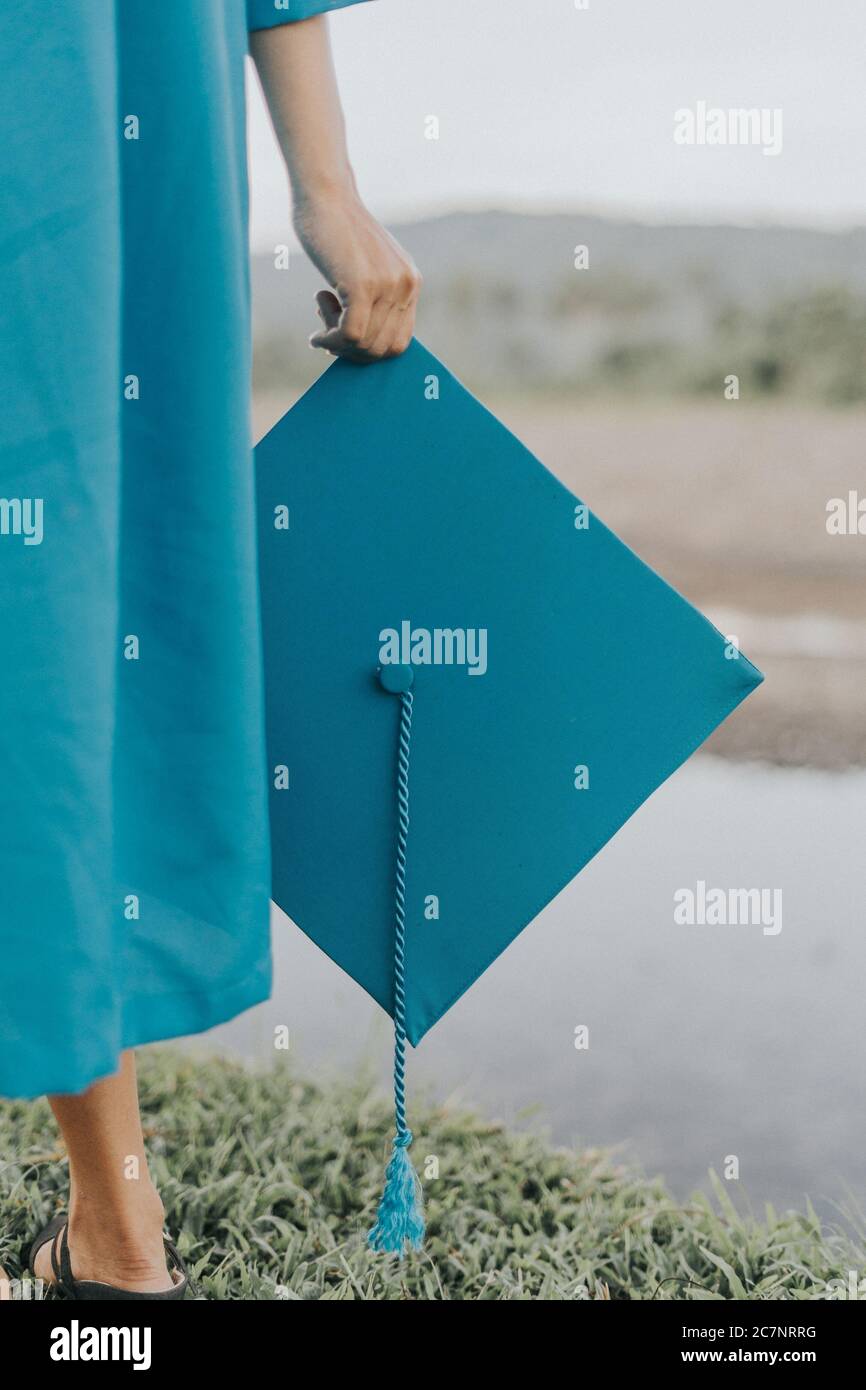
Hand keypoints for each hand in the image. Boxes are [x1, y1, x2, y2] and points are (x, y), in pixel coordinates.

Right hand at [293, 188, 421, 361]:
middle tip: (327, 328)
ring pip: (365, 345)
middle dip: (351, 351)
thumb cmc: (335, 230)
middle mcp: (406, 285)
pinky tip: (315, 336)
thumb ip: (374, 297)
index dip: (370, 350)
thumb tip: (363, 343)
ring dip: (336, 342)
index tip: (344, 340)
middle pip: (383, 350)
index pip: (400, 342)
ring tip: (321, 309)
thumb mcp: (366, 267)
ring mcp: (387, 285)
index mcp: (410, 282)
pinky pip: (351, 336)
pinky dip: (330, 342)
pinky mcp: (363, 285)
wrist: (324, 194)